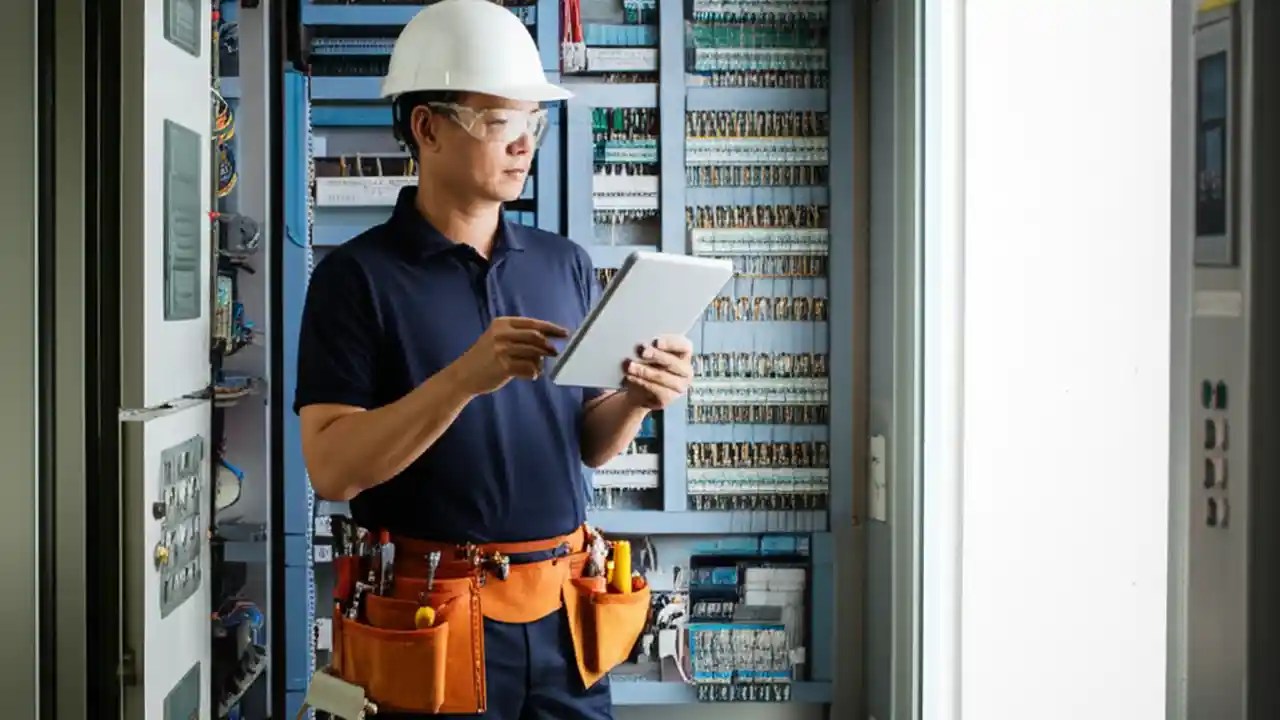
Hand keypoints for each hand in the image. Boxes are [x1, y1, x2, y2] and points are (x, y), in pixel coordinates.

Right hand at [451, 316, 568, 394]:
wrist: (464, 375)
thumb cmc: (486, 358)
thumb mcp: (499, 339)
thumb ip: (520, 338)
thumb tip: (548, 341)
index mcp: (502, 323)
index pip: (532, 323)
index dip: (551, 328)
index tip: (564, 333)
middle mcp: (501, 334)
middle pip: (535, 336)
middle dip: (549, 344)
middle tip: (556, 352)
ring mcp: (501, 350)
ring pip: (533, 352)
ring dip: (541, 361)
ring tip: (539, 367)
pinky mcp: (503, 366)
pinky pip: (528, 368)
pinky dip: (534, 372)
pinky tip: (531, 375)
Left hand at [622, 335, 693, 410]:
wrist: (641, 388)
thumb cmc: (648, 364)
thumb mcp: (651, 353)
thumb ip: (651, 346)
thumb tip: (644, 344)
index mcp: (684, 354)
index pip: (684, 346)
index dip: (671, 343)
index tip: (657, 342)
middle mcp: (686, 370)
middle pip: (673, 362)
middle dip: (656, 356)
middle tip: (642, 352)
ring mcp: (680, 386)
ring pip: (662, 377)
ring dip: (645, 371)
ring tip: (630, 366)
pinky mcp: (669, 397)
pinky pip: (656, 390)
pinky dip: (641, 382)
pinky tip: (631, 377)